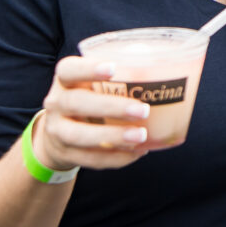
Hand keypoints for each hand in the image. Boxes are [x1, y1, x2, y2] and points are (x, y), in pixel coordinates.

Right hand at [32, 57, 152, 170]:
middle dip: (111, 107)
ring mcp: (57, 130)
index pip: (69, 69)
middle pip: (76, 102)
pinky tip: (136, 153)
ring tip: (141, 136)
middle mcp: (56, 102)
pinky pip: (89, 158)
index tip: (113, 68)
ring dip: (113, 136)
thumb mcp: (94, 85)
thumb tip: (169, 79)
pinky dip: (115, 157)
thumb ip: (121, 79)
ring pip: (79, 135)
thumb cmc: (90, 100)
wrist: (58, 136)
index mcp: (65, 79)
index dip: (89, 68)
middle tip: (143, 110)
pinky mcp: (65, 154)